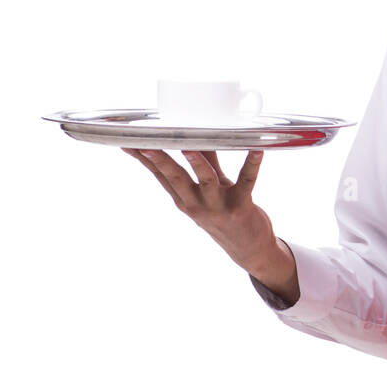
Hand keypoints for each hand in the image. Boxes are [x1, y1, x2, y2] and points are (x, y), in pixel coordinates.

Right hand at [123, 148, 278, 275]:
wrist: (249, 249)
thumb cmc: (226, 213)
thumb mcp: (209, 190)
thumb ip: (205, 163)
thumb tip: (196, 137)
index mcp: (184, 199)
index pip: (160, 176)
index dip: (144, 159)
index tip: (129, 142)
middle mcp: (196, 204)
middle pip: (175, 178)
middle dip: (161, 160)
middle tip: (147, 144)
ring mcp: (218, 206)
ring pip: (206, 181)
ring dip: (198, 163)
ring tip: (190, 148)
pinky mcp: (241, 206)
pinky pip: (247, 181)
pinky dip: (252, 164)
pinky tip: (257, 150)